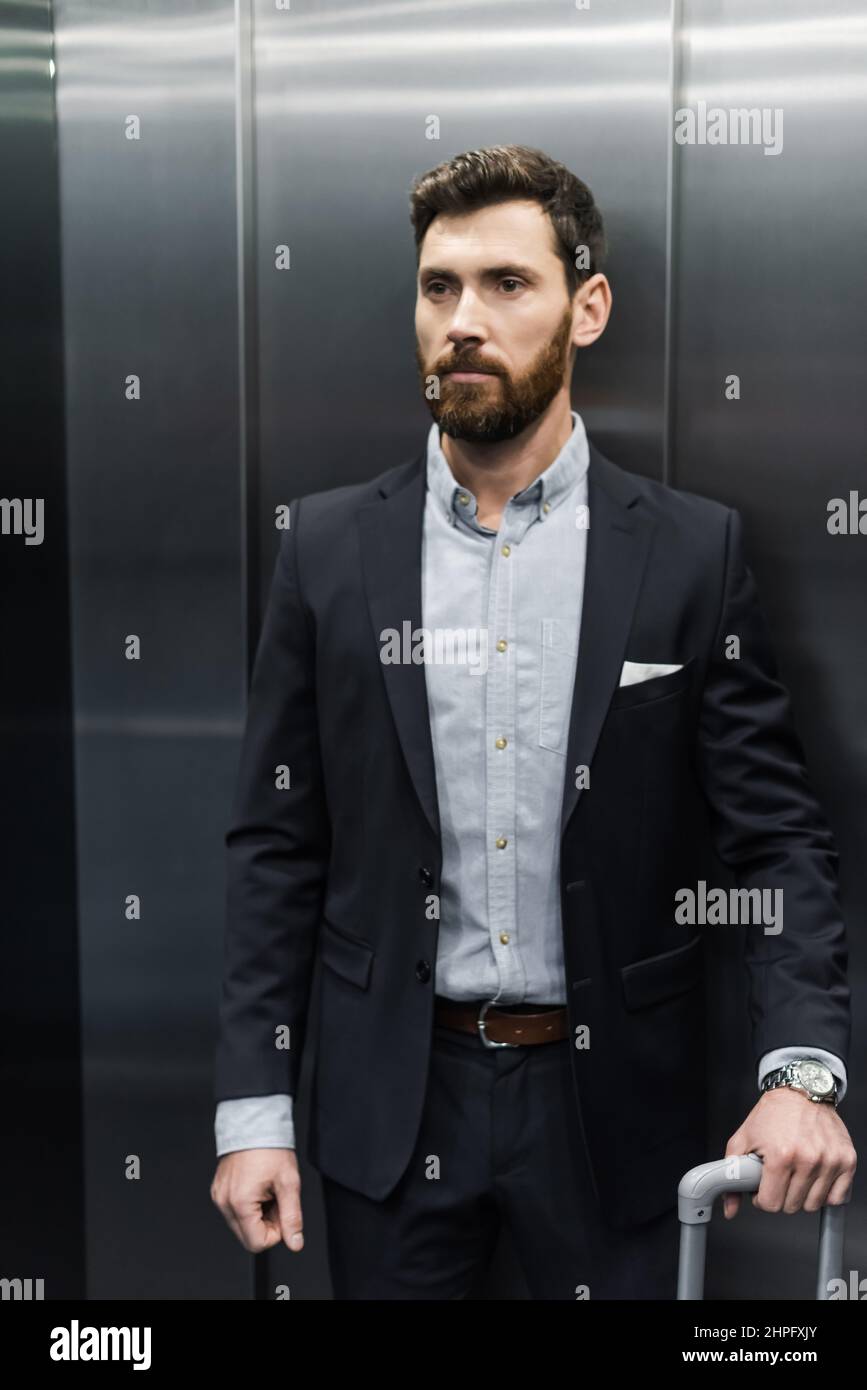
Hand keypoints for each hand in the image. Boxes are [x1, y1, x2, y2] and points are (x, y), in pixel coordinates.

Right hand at [211, 1148, 303, 1252]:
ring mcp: (219, 1196)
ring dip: (258, 1214)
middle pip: (248, 1235)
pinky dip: (249, 1205)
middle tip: (277, 1198)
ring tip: (268, 1189)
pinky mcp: (218, 1190)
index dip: (276, 1233)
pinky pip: (234, 1210)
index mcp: (240, 1203)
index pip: (257, 1243)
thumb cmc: (270, 1148)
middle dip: (267, 1223)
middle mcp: (224, 1202)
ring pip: (241, 1224)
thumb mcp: (288, 1183)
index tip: (283, 1211)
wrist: (254, 1122)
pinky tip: (258, 1186)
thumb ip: (292, 1217)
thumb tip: (295, 1243)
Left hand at [722, 1088, 855, 1218]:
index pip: (771, 1204)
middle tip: (779, 1175)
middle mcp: (808, 1159)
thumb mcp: (743, 1139)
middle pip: (792, 1206)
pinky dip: (825, 1193)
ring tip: (795, 1172)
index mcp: (780, 1155)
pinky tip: (814, 1177)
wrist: (801, 1090)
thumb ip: (731, 1174)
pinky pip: (837, 1198)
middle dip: (781, 1194)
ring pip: (813, 1205)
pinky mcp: (847, 1161)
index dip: (762, 1198)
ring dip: (802, 1194)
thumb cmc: (772, 1114)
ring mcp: (830, 1161)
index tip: (763, 1187)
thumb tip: (730, 1209)